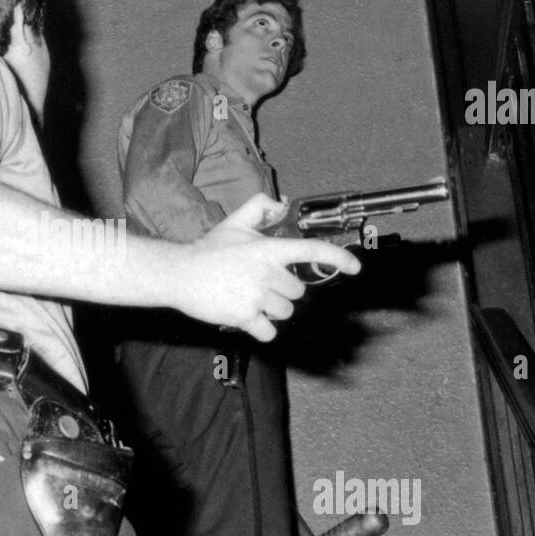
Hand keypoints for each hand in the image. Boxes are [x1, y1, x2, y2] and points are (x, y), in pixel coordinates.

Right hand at [172, 194, 360, 340]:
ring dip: (272, 309)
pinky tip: (246, 317)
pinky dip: (261, 329)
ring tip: (249, 298)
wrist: (179, 273)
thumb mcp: (234, 222)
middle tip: (259, 284)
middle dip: (283, 291)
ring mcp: (257, 296)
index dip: (337, 258)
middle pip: (297, 291)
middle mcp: (267, 273)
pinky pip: (268, 332)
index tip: (355, 267)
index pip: (312, 251)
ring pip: (285, 312)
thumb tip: (282, 203)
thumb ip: (260, 207)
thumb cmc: (208, 250)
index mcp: (269, 249)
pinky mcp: (244, 317)